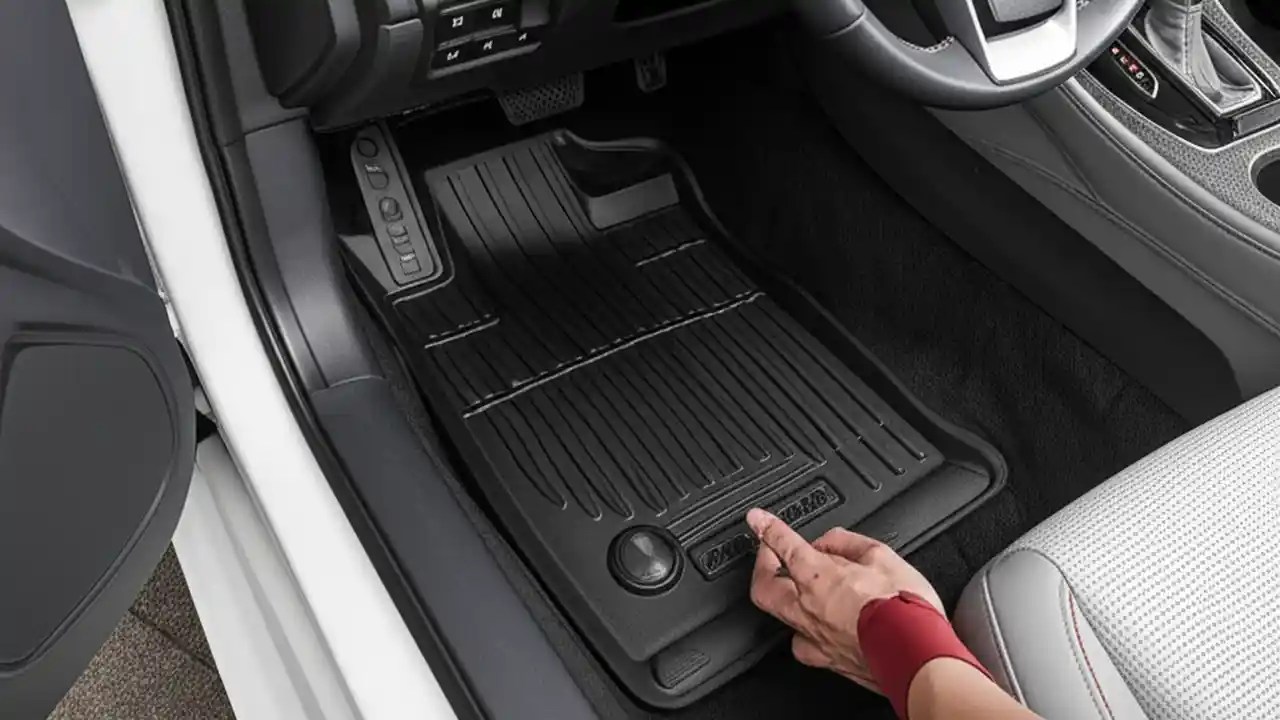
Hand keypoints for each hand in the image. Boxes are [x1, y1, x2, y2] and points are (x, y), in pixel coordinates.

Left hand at [745, 508, 944, 691]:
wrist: (917, 658)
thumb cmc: (907, 610)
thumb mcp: (883, 557)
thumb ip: (849, 544)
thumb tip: (829, 542)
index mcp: (818, 576)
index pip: (782, 544)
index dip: (766, 528)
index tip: (757, 519)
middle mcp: (808, 608)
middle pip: (763, 586)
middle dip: (761, 566)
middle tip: (769, 554)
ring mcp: (814, 638)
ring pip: (779, 618)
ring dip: (782, 599)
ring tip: (792, 589)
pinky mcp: (827, 661)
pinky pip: (804, 644)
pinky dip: (805, 630)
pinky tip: (814, 626)